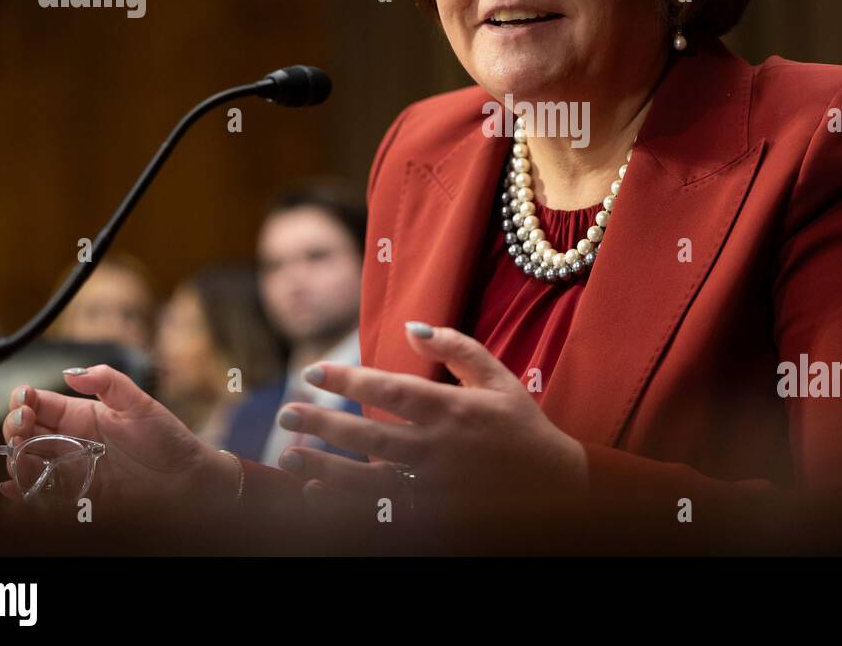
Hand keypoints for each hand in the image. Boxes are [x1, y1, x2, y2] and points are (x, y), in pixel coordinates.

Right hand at [0, 365, 238, 510]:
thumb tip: (71, 372)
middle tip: (23, 424)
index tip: (25, 400)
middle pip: (24, 432)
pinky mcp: (73, 495)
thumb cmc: (166, 439)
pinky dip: (21, 492)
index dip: (24, 400)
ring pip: (26, 462)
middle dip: (15, 425)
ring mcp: (68, 469)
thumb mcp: (140, 404)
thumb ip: (109, 382)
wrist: (184, 479)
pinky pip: (39, 494)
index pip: (39, 404)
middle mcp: (68, 442)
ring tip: (21, 452)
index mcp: (79, 415)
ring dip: (16, 456)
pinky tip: (15, 487)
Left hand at [277, 321, 588, 517]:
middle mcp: (438, 448)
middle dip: (320, 423)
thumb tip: (412, 327)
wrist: (555, 490)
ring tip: (289, 454)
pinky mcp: (433, 514)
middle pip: (367, 434)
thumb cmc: (522, 428)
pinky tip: (318, 491)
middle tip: (286, 413)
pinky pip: (380, 509)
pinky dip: (346, 501)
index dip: (347, 379)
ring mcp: (434, 486)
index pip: (389, 390)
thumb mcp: (498, 378)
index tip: (313, 372)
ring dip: (322, 466)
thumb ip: (457, 348)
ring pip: (365, 477)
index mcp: (453, 409)